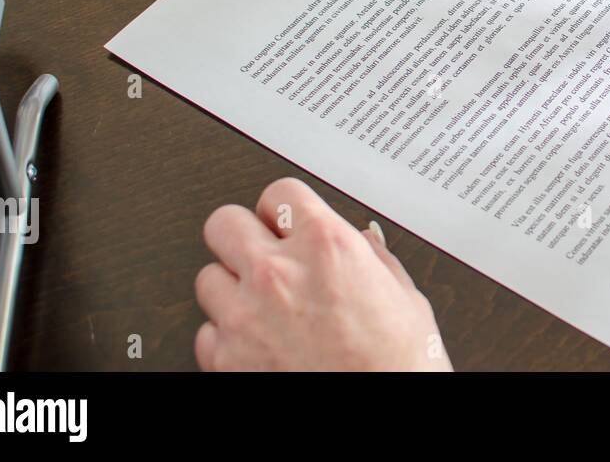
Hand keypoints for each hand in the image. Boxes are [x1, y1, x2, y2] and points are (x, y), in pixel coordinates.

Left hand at [194, 178, 450, 371]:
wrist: (385, 417)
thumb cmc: (399, 365)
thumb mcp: (403, 295)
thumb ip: (373, 258)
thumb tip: (361, 243)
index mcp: (326, 245)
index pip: (278, 192)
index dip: (283, 209)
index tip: (286, 222)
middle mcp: (279, 273)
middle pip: (224, 223)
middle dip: (242, 236)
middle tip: (261, 253)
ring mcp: (246, 316)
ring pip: (207, 277)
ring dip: (231, 288)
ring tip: (262, 306)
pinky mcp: (226, 359)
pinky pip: (205, 332)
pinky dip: (226, 337)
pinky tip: (256, 342)